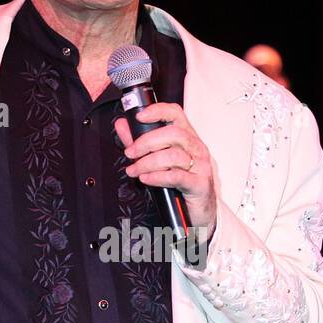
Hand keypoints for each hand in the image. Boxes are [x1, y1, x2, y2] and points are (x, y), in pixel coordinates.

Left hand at [115, 102, 216, 242]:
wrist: (201, 212)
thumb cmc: (181, 184)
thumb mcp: (159, 160)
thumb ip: (139, 142)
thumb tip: (122, 124)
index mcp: (188, 138)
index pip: (175, 113)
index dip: (157, 111)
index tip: (138, 117)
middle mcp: (197, 148)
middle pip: (173, 133)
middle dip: (146, 142)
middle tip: (130, 153)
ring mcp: (201, 166)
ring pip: (174, 155)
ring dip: (148, 162)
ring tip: (134, 170)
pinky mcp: (200, 184)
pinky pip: (176, 176)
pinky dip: (157, 176)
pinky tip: (146, 179)